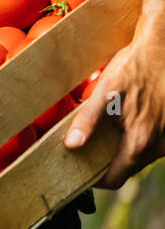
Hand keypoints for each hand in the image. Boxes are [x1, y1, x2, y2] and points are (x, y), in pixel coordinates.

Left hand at [63, 13, 164, 187]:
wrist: (163, 49)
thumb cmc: (135, 67)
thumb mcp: (105, 91)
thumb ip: (88, 120)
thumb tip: (72, 145)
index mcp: (140, 142)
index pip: (114, 179)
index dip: (93, 178)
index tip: (77, 169)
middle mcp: (158, 147)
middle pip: (125, 168)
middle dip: (104, 162)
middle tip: (83, 149)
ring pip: (138, 156)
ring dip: (119, 149)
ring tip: (100, 132)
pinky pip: (149, 144)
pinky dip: (133, 139)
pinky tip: (121, 122)